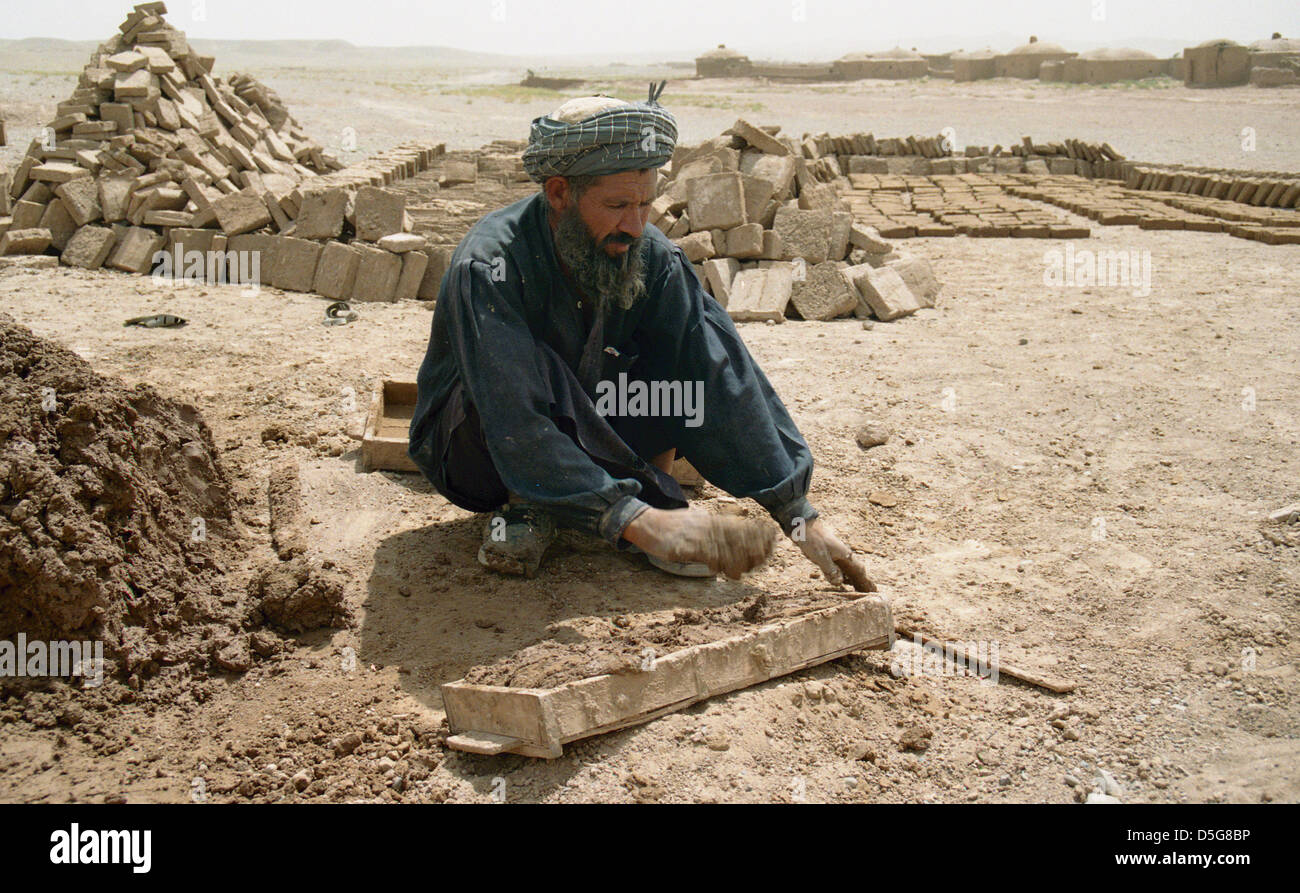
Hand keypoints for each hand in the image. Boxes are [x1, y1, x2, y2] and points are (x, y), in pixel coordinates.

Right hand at [623, 507, 775, 579]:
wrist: (646, 522)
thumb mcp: (697, 521)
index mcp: (712, 520)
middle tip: (767, 558)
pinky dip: (717, 563)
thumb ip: (714, 527)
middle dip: (754, 548)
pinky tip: (722, 570)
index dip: (758, 535)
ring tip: (744, 571)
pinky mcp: (685, 546)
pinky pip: (705, 555)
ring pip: (724, 548)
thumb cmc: (673, 525)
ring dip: (738, 560)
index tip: (772, 542)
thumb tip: (732, 530)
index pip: (741, 527)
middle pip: (738, 537)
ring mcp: (697, 536)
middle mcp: (708, 526)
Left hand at [793, 517, 875, 591]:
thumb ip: (830, 570)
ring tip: (857, 588)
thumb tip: (839, 582)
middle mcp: (843, 554)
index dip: (866, 581)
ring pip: (847, 569)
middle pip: (855, 570)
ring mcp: (835, 554)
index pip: (859, 570)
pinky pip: (838, 568)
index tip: (873, 590)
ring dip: (852, 578)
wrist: (802, 526)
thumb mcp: (821, 557)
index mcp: (844, 554)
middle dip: (861, 581)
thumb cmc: (812, 540)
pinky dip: (841, 575)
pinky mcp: (827, 555)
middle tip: (868, 591)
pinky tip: (840, 579)